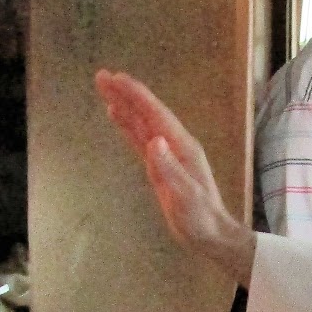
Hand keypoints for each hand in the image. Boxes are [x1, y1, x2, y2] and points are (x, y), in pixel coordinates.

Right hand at [93, 69, 255, 287]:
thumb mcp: (185, 196)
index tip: (116, 78)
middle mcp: (174, 144)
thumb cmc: (200, 218)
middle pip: (146, 112)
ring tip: (104, 89)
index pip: (155, 114)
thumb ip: (168, 169)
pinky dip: (128, 125)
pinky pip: (140, 139)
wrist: (210, 235)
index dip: (136, 95)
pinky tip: (117, 115)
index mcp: (181, 147)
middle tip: (101, 76)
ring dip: (124, 105)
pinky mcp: (159, 165)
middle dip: (125, 93)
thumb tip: (153, 141)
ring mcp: (167, 153)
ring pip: (142, 123)